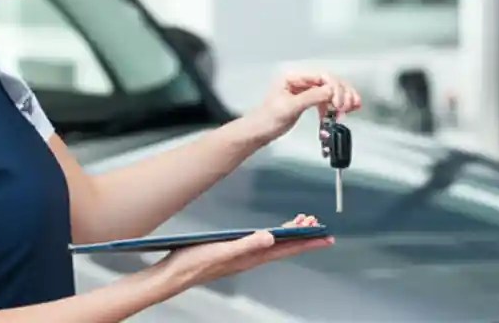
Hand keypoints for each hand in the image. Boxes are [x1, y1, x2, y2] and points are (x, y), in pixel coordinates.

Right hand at [152, 214, 331, 293]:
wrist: (173, 274)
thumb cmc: (194, 264)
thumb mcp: (222, 250)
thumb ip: (247, 244)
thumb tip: (271, 237)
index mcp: (251, 256)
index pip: (287, 248)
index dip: (308, 241)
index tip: (325, 236)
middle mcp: (251, 257)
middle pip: (285, 246)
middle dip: (304, 236)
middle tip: (320, 227)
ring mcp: (243, 255)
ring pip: (274, 245)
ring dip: (290, 235)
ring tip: (303, 225)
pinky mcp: (234, 252)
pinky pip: (261, 244)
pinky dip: (273, 236)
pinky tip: (272, 234)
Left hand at [243, 73, 361, 141]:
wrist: (258, 132)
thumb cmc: (267, 119)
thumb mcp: (289, 107)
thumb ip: (311, 97)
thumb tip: (331, 91)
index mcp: (293, 77)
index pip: (322, 76)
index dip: (335, 88)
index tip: (339, 102)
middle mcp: (301, 81)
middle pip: (330, 82)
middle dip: (342, 93)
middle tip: (347, 107)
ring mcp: (305, 90)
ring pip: (331, 91)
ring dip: (342, 100)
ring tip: (350, 110)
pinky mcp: (308, 100)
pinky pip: (327, 100)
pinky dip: (336, 107)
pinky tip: (341, 113)